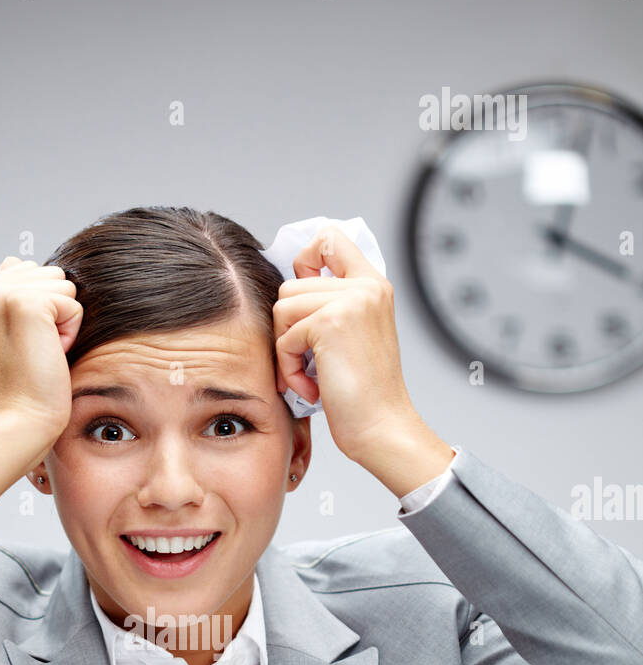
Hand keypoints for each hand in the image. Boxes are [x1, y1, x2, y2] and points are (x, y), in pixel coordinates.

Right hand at [0, 257, 82, 463]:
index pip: (26, 274)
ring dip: (61, 323)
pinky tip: (47, 355)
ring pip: (63, 286)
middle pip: (48, 275)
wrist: (17, 422)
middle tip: (30, 352)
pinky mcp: (26, 304)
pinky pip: (73, 304)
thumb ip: (7, 296)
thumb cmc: (16, 389)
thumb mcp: (1, 335)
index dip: (37, 315)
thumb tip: (14, 260)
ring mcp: (0, 294)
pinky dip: (70, 334)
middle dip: (51, 315)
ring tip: (37, 353)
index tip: (17, 348)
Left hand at [272, 225, 418, 462]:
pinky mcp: (330, 323)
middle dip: (287, 327)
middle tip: (307, 359)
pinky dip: (289, 369)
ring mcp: (350, 301)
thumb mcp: (353, 336)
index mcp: (374, 284)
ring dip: (286, 349)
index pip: (328, 238)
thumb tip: (288, 287)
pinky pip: (283, 338)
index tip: (304, 304)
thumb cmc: (364, 393)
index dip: (303, 262)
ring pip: (282, 307)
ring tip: (310, 375)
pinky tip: (312, 387)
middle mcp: (366, 285)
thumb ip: (332, 304)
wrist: (381, 427)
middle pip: (291, 284)